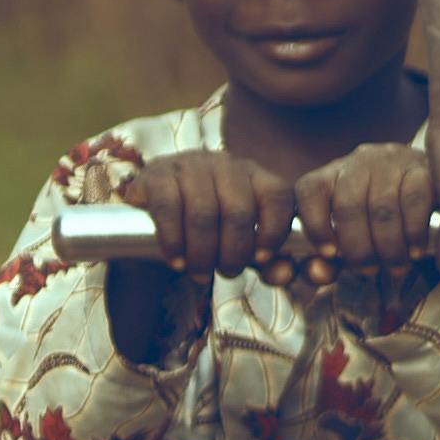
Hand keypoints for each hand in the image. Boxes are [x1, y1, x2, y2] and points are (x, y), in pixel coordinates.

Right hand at [118, 151, 317, 285]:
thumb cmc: (210, 226)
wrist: (154, 202)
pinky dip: (173, 240)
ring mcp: (190, 165)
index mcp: (255, 175)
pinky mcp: (157, 174)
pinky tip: (176, 260)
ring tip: (200, 273)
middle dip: (234, 252)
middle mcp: (226, 165)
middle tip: (227, 272)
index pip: (278, 195)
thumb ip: (267, 259)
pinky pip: (168, 208)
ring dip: (203, 252)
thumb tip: (284, 274)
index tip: (262, 259)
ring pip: (203, 213)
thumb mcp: (242, 239)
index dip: (274, 230)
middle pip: (239, 211)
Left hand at [296, 144, 439, 279]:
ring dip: (389, 246)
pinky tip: (415, 249)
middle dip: (358, 247)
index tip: (329, 253)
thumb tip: (319, 273)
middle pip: (349, 206)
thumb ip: (330, 257)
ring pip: (382, 208)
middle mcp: (357, 163)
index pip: (309, 190)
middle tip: (369, 269)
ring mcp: (390, 162)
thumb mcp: (351, 231)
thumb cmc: (381, 215)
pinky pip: (414, 201)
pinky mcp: (422, 168)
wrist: (430, 179)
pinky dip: (413, 231)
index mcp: (331, 175)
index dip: (315, 225)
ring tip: (395, 266)